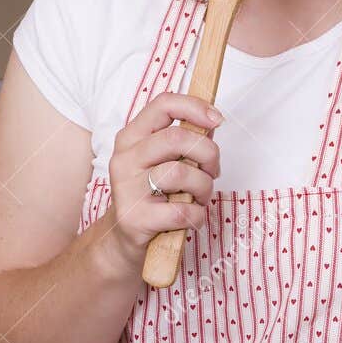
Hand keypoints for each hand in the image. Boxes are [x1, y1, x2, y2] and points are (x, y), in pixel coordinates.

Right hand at [100, 92, 222, 271]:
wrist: (124, 238)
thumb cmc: (152, 195)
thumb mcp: (162, 160)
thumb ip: (184, 140)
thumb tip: (212, 122)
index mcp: (131, 137)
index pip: (163, 104)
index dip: (195, 107)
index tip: (217, 120)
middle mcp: (125, 158)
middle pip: (177, 138)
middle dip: (208, 154)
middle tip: (212, 170)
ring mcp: (127, 188)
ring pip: (181, 174)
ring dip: (203, 187)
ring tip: (199, 197)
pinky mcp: (135, 218)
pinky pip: (181, 211)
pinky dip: (196, 215)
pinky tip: (191, 217)